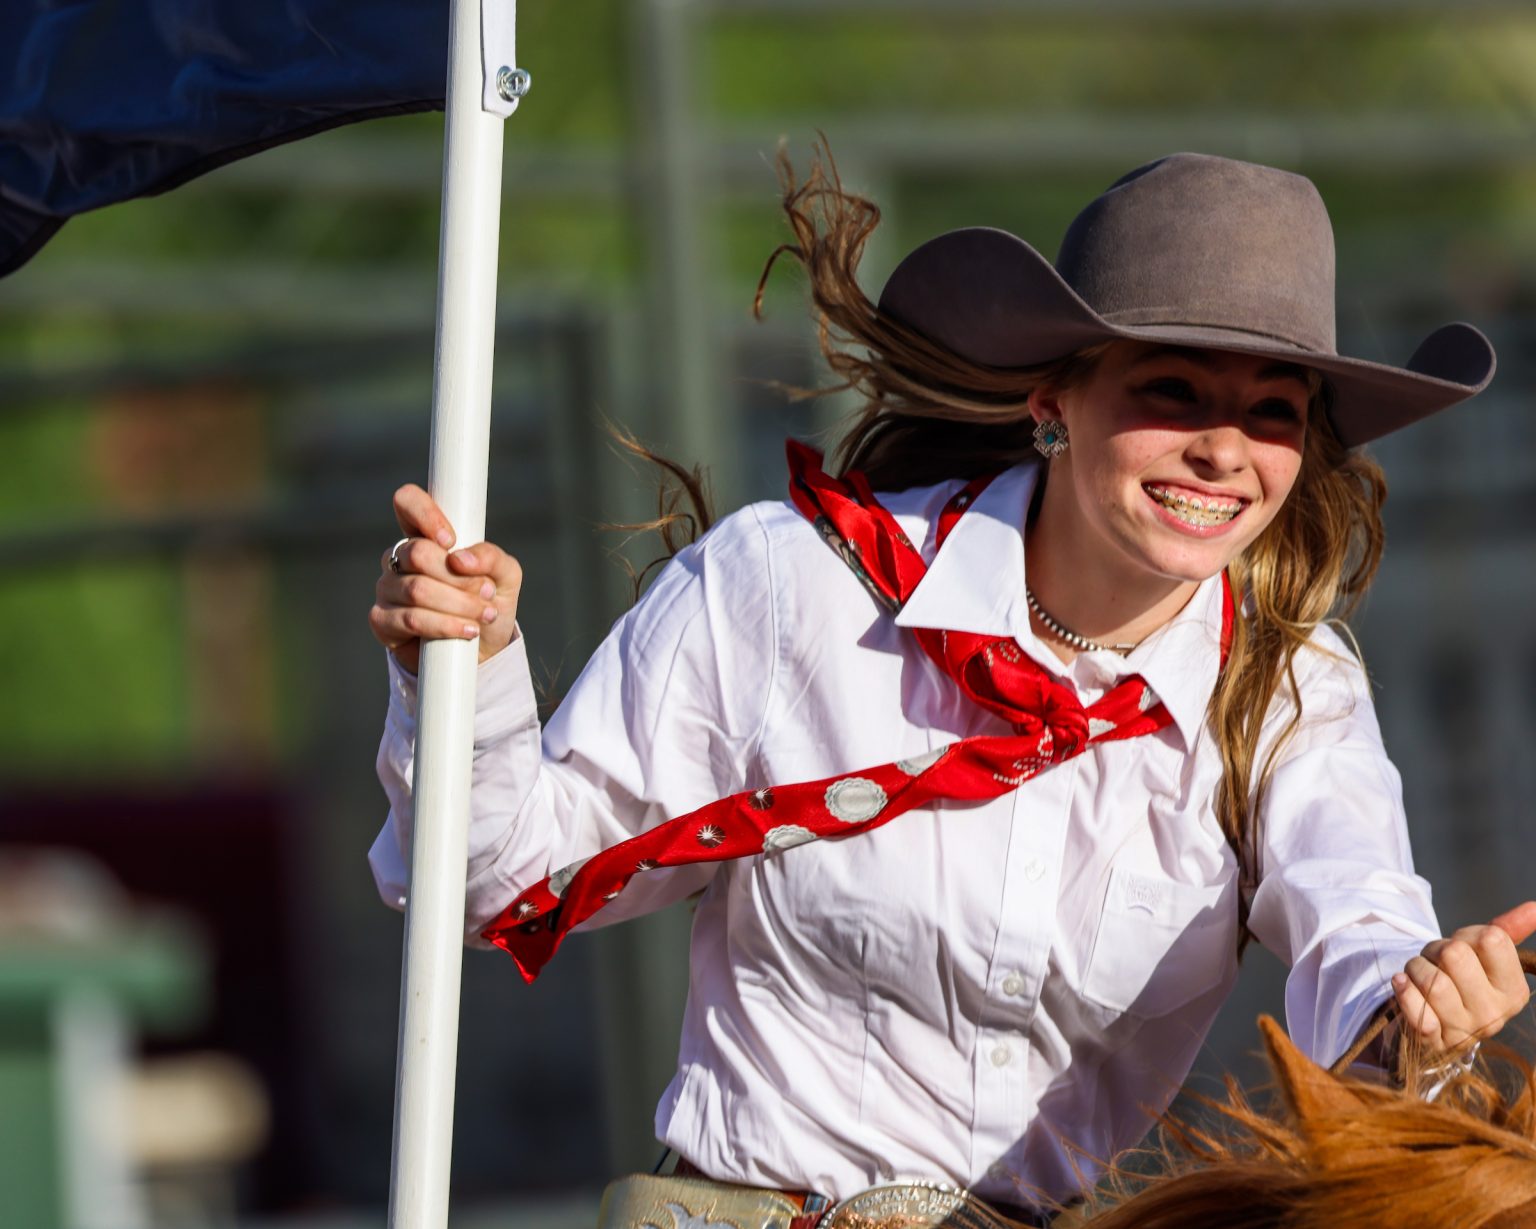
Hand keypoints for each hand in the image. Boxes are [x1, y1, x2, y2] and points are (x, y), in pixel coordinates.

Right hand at [368, 483, 523, 672]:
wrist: (483, 650)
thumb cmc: (490, 602)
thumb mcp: (505, 576)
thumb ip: (491, 557)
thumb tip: (459, 558)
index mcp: (425, 535)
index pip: (407, 501)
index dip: (425, 514)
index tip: (451, 541)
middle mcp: (400, 557)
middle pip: (417, 552)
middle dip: (459, 577)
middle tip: (487, 592)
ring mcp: (387, 588)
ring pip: (417, 589)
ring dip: (459, 604)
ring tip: (485, 615)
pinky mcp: (382, 621)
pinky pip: (410, 618)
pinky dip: (445, 625)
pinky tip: (466, 631)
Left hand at [1391, 900, 1535, 1054]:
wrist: (1435, 1024)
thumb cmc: (1461, 981)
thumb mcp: (1485, 958)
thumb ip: (1507, 931)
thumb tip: (1534, 907)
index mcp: (1514, 990)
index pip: (1491, 939)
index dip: (1467, 934)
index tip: (1464, 947)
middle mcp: (1494, 1014)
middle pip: (1455, 955)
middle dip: (1435, 949)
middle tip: (1435, 961)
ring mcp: (1464, 1031)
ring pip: (1432, 980)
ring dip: (1415, 968)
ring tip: (1419, 974)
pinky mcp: (1434, 1041)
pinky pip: (1418, 1012)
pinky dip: (1404, 992)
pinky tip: (1402, 984)